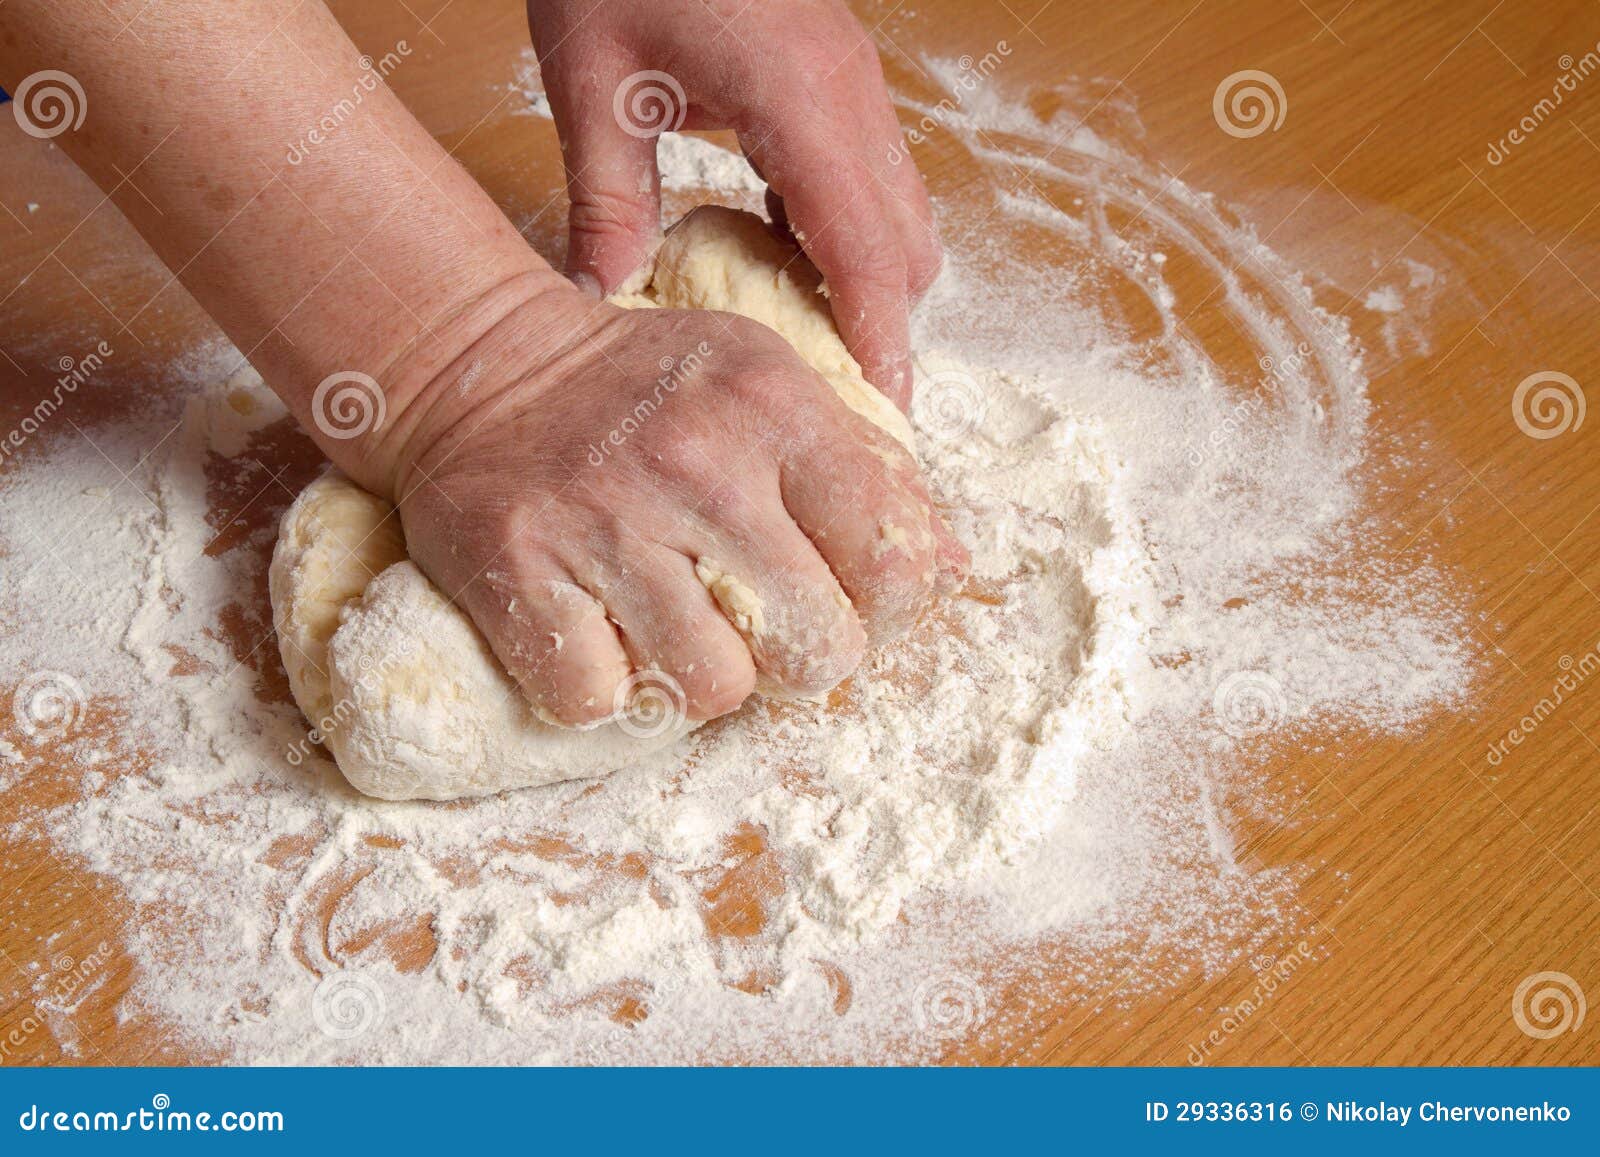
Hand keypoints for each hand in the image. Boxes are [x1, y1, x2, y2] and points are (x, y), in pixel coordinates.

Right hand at [381, 288, 963, 724]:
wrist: (479, 364)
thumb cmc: (645, 388)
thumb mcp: (768, 384)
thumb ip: (866, 468)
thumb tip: (952, 570)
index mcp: (777, 409)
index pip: (893, 564)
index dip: (887, 611)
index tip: (850, 604)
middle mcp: (700, 464)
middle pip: (816, 650)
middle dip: (797, 657)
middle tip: (759, 625)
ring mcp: (604, 522)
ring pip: (713, 690)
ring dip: (698, 677)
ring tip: (673, 627)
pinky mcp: (518, 570)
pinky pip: (598, 701)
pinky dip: (600, 688)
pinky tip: (595, 632)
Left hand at [527, 0, 940, 407]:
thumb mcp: (590, 85)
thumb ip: (606, 203)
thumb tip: (602, 302)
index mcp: (800, 100)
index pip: (869, 254)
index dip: (880, 345)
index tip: (881, 423)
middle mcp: (850, 95)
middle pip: (907, 247)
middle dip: (878, 323)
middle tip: (822, 390)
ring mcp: (853, 82)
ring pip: (898, 213)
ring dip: (860, 278)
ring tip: (796, 334)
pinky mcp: (835, 77)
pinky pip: (865, 178)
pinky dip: (838, 232)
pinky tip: (773, 251)